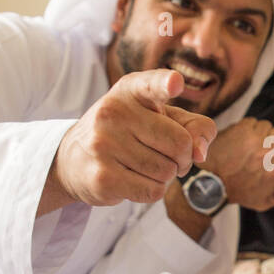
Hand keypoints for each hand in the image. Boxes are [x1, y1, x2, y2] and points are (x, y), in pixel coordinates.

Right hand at [44, 69, 215, 210]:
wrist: (74, 159)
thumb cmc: (129, 134)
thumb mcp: (161, 118)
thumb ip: (194, 127)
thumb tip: (199, 153)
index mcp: (131, 90)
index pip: (152, 84)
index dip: (166, 83)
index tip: (175, 83)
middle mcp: (113, 113)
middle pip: (180, 144)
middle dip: (183, 157)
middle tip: (167, 156)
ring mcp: (104, 145)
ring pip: (167, 171)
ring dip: (166, 175)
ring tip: (144, 166)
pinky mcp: (102, 177)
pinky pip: (153, 191)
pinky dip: (152, 190)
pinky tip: (133, 179)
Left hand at [202, 117, 273, 210]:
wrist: (211, 182)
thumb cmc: (235, 192)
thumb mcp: (262, 202)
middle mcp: (268, 152)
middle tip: (268, 143)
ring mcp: (255, 139)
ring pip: (267, 125)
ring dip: (263, 132)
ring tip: (255, 140)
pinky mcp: (241, 129)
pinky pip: (253, 121)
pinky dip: (250, 127)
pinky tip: (244, 137)